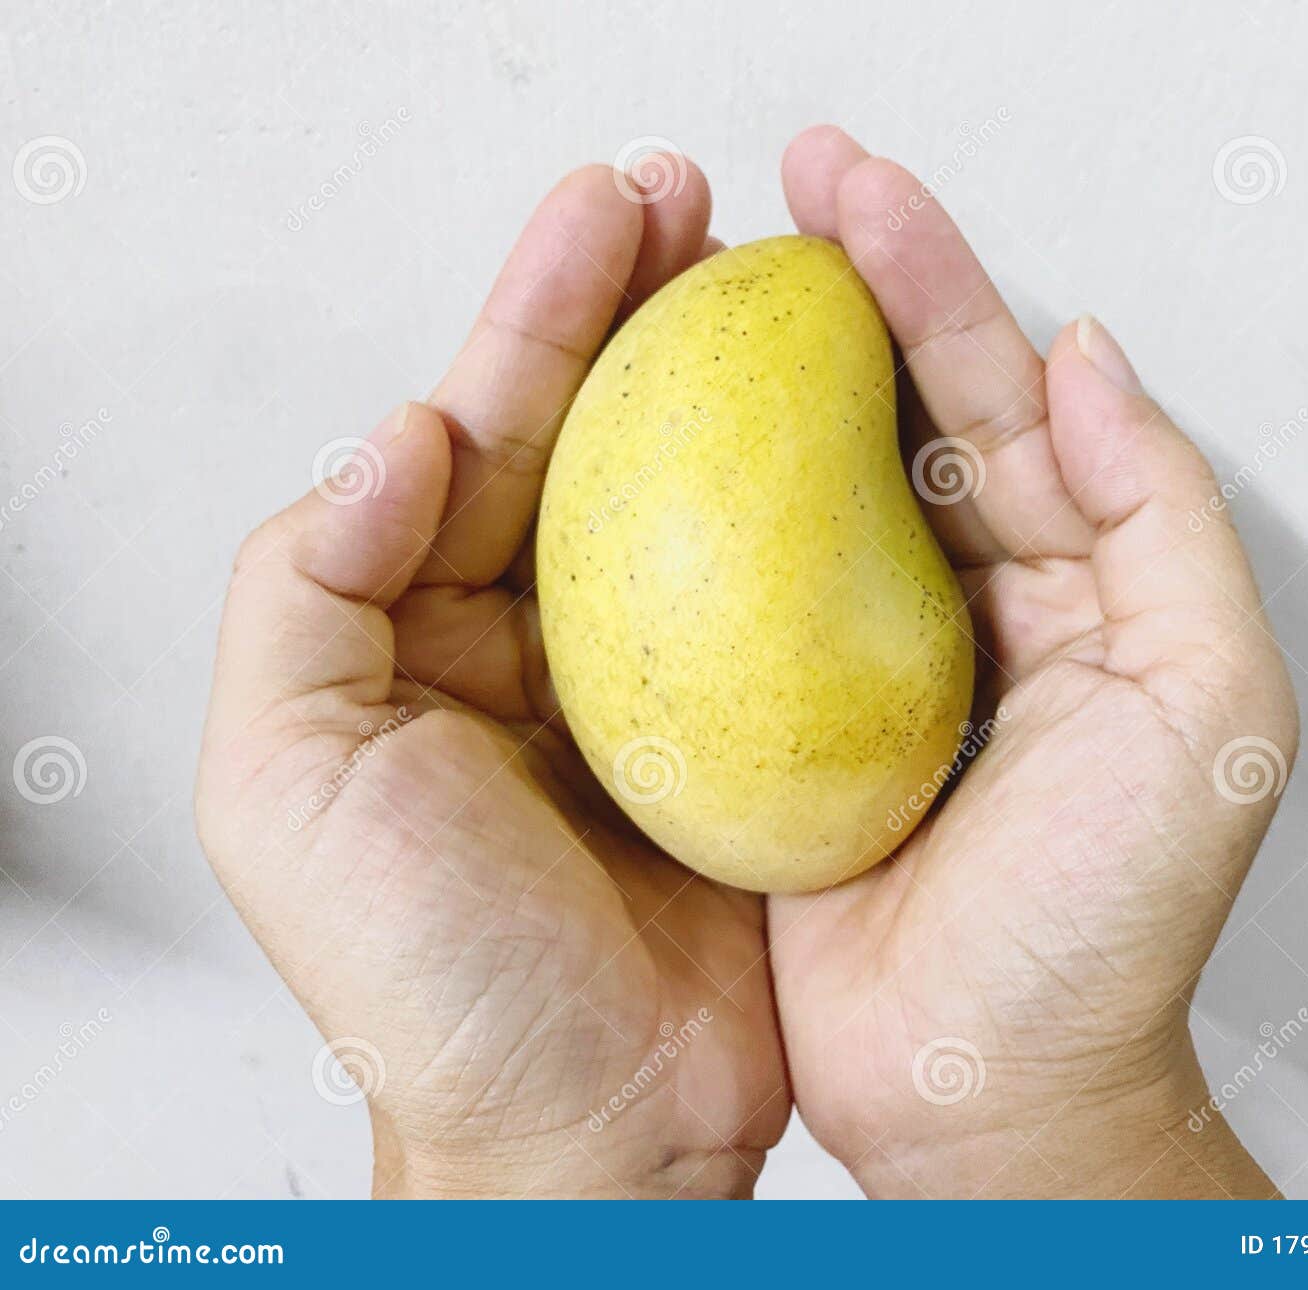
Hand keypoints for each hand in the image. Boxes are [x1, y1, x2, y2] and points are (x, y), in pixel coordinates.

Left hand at [196, 162, 788, 1198]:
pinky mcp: (748, 733)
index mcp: (421, 631)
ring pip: (696, 499)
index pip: (482, 432)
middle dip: (640, 308)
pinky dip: (820, 511)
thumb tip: (401, 438)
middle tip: (701, 201)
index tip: (609, 215)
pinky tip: (858, 441)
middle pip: (594, 437)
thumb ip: (307, 593)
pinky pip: (789, 597)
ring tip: (786, 281)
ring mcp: (653, 681)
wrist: (591, 1130)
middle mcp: (535, 639)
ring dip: (735, 385)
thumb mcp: (290, 789)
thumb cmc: (434, 987)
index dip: (541, 313)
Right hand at [768, 127, 1296, 1197]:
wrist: (989, 1087)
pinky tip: (629, 449)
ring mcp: (861, 658)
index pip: (998, 396)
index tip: (851, 190)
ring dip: (749, 383)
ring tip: (684, 283)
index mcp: (1076, 579)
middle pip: (895, 414)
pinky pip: (723, 599)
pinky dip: (682, 518)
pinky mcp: (774, 725)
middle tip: (766, 193)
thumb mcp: (1212, 708)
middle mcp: (969, 600)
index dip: (931, 281)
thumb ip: (1169, 518)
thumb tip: (1086, 357)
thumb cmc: (1109, 925)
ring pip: (802, 488)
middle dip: (837, 292)